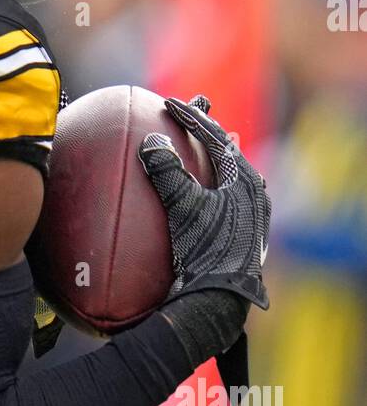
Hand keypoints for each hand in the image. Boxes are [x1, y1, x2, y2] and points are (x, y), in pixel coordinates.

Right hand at [137, 94, 270, 308]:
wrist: (220, 301)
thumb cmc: (206, 251)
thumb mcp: (184, 207)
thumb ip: (168, 172)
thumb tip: (151, 140)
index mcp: (246, 182)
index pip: (217, 138)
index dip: (192, 118)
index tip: (169, 104)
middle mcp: (255, 196)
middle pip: (230, 154)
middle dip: (209, 134)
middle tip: (194, 115)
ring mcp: (252, 219)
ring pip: (233, 178)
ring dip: (214, 161)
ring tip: (206, 149)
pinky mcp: (243, 239)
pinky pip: (228, 200)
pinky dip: (212, 188)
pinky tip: (204, 196)